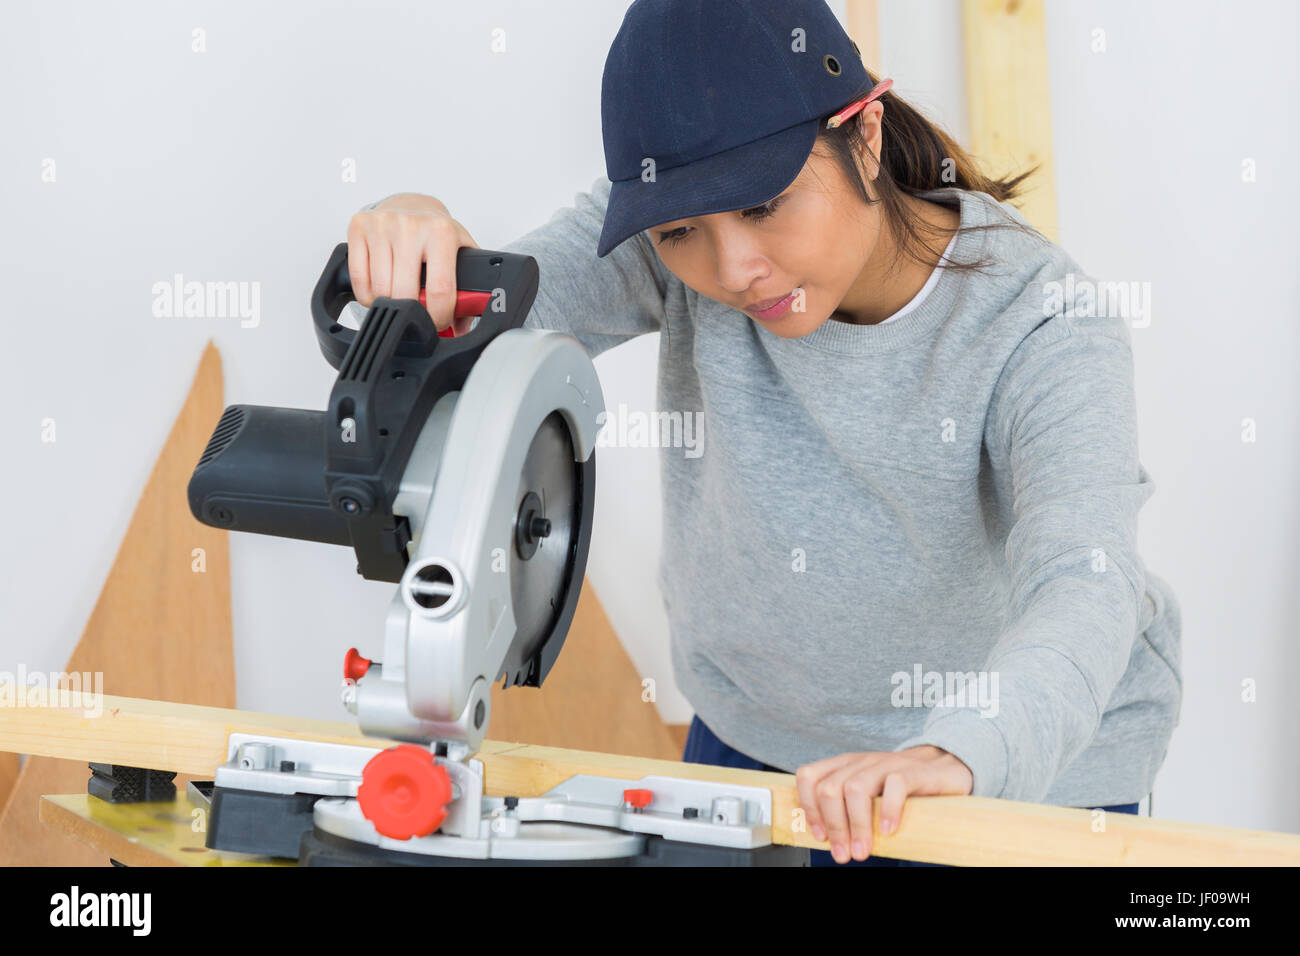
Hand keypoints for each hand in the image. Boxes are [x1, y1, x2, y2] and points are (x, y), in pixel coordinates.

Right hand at [346, 193, 480, 333]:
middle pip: (405, 294)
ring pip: (380, 289)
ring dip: (388, 304)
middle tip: (417, 312)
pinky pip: (359, 278)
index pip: (439, 290)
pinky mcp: (359, 227)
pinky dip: (367, 295)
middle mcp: (411, 226)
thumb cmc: (436, 232)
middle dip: (412, 313)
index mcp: (441, 233)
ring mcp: (383, 226)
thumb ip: (469, 290)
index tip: (438, 322)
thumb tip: (461, 327)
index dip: (438, 316)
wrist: (412, 204)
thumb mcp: (460, 252)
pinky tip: (379, 290)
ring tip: (399, 298)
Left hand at [795, 745, 972, 862]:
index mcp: (844, 766)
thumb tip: (830, 841)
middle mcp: (861, 762)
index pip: (809, 777)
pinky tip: (888, 831)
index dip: (808, 807)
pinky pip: (894, 785)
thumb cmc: (901, 787)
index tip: (820, 836)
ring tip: (862, 850)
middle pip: (830, 788)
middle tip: (844, 853)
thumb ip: (848, 809)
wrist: (943, 768)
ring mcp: (885, 763)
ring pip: (856, 788)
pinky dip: (888, 810)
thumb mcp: (868, 794)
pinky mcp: (912, 771)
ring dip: (856, 825)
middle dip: (834, 826)